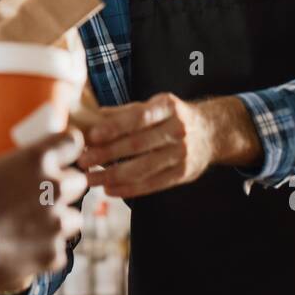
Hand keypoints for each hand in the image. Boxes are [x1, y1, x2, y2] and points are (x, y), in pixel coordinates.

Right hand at [0, 130, 87, 294]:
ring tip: (36, 224)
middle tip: (42, 191)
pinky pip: (58, 250)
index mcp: (36, 160)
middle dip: (64, 185)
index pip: (71, 142)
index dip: (66, 146)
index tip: (59, 151)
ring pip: (73, 218)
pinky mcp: (51, 254)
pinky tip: (26, 250)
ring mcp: (55, 225)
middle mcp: (54, 189)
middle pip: (78, 181)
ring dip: (59, 218)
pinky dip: (45, 249)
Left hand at [77, 93, 259, 198]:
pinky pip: (152, 184)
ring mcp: (182, 154)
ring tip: (89, 179)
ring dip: (112, 176)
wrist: (212, 132)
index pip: (138, 118)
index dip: (113, 127)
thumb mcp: (155, 105)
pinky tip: (109, 189)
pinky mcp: (182, 174)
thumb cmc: (173, 116)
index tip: (91, 136)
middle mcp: (177, 129)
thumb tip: (93, 116)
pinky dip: (129, 189)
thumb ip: (126, 112)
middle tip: (82, 161)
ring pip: (143, 168)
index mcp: (168, 107)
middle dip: (106, 154)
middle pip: (137, 144)